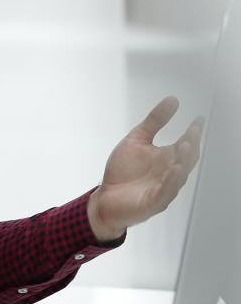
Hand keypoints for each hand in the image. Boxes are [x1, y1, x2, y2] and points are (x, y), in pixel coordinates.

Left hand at [87, 96, 202, 241]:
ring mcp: (162, 189)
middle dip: (190, 148)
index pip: (185, 145)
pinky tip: (173, 171)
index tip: (198, 120)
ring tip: (184, 147)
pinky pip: (165, 193)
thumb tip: (172, 100)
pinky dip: (170, 183)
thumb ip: (154, 121)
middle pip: (185, 161)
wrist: (105, 197)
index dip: (193, 133)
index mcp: (167, 159)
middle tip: (192, 133)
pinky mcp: (152, 203)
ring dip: (182, 163)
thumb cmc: (123, 172)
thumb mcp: (137, 139)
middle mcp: (168, 174)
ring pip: (178, 177)